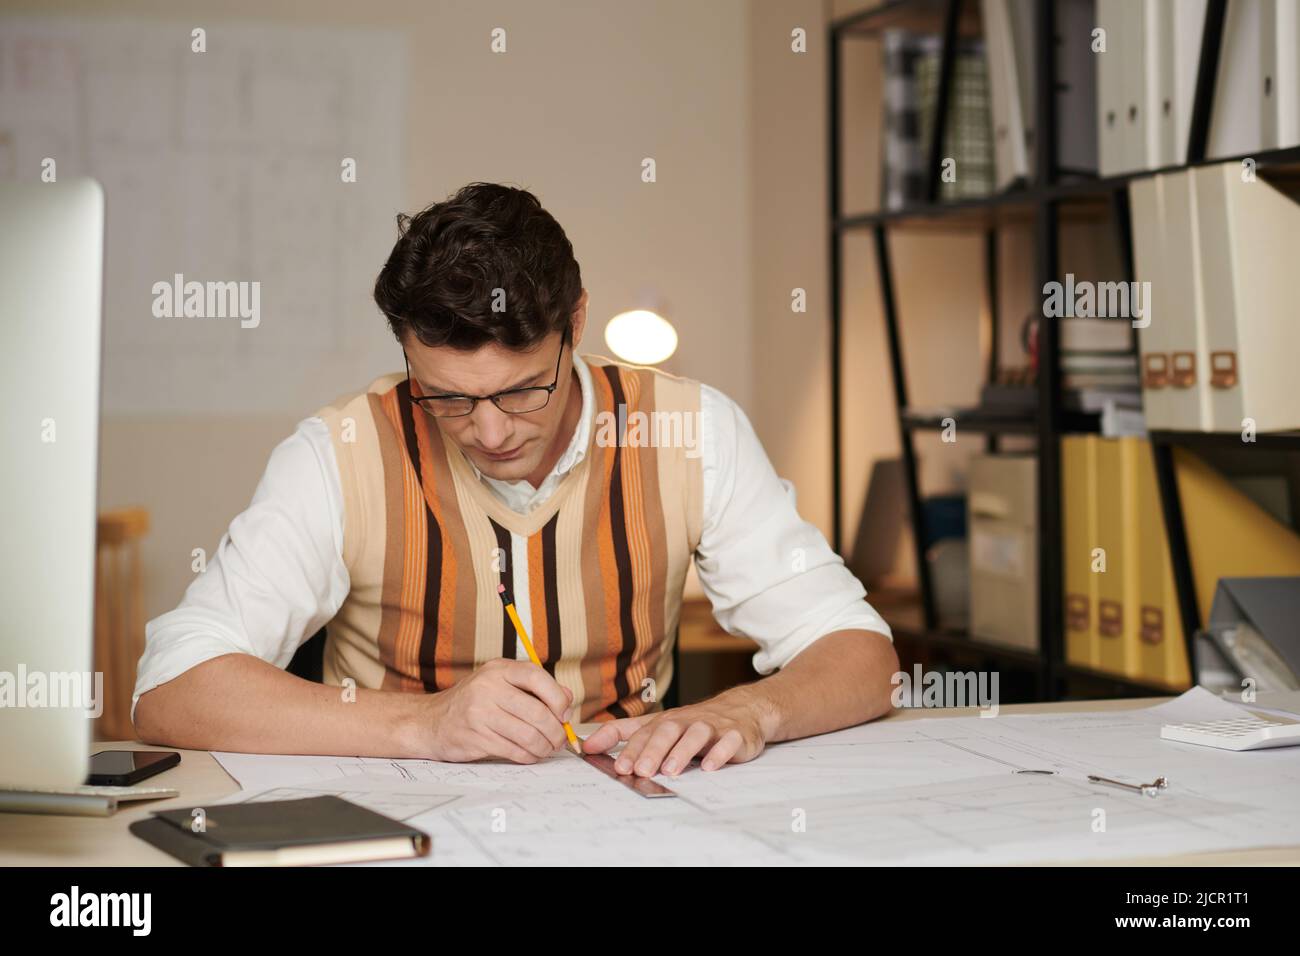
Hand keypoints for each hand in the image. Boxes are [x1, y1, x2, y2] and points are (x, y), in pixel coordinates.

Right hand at [418, 658, 573, 763]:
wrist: (431, 722)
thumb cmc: (473, 702)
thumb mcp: (500, 683)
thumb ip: (534, 688)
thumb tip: (568, 699)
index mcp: (498, 670)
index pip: (536, 677)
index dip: (557, 697)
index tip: (564, 714)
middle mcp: (488, 688)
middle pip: (537, 712)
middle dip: (555, 731)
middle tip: (559, 739)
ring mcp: (479, 713)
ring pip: (528, 735)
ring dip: (544, 747)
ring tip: (546, 749)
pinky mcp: (476, 738)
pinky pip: (514, 751)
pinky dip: (529, 756)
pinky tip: (530, 755)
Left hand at [580, 688, 776, 776]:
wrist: (742, 709)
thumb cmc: (693, 722)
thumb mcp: (658, 725)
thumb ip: (623, 734)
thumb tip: (588, 745)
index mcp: (666, 721)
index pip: (644, 732)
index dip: (630, 748)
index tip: (618, 766)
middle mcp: (686, 721)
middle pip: (667, 730)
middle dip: (652, 750)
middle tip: (640, 770)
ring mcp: (712, 727)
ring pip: (696, 734)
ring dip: (682, 751)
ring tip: (670, 770)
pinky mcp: (736, 735)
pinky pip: (728, 742)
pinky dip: (719, 753)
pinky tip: (709, 766)